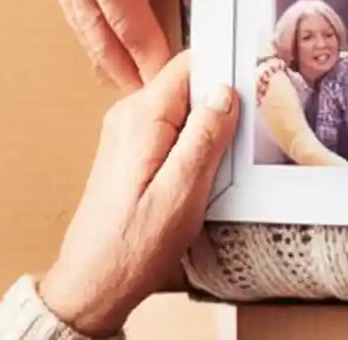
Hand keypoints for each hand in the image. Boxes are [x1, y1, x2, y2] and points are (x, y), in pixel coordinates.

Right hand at [30, 0, 168, 88]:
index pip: (125, 18)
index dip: (144, 51)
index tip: (160, 78)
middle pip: (97, 29)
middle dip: (119, 65)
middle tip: (138, 93)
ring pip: (79, 18)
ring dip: (99, 50)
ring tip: (115, 74)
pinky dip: (84, 24)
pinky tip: (92, 29)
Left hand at [39, 51, 237, 335]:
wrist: (93, 284)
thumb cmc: (133, 246)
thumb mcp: (182, 192)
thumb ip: (205, 137)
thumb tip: (225, 92)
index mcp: (142, 117)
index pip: (189, 65)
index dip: (225, 71)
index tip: (254, 88)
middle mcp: (130, 117)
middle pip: (189, 85)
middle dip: (222, 103)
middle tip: (247, 134)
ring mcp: (129, 134)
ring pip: (184, 109)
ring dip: (211, 128)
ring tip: (227, 161)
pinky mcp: (133, 153)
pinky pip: (173, 131)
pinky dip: (196, 145)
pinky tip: (206, 173)